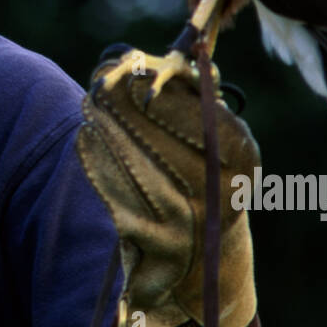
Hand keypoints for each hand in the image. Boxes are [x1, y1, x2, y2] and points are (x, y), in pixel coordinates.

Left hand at [75, 45, 259, 326]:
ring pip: (141, 171)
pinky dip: (100, 167)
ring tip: (88, 107)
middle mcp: (221, 194)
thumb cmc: (205, 180)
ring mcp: (190, 224)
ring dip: (109, 134)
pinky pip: (121, 200)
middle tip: (99, 82)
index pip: (204, 117)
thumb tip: (157, 56)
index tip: (132, 67)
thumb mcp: (216, 140)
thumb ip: (192, 97)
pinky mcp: (157, 246)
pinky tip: (85, 139)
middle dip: (127, 108)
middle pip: (166, 143)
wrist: (207, 270)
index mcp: (241, 157)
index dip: (163, 92)